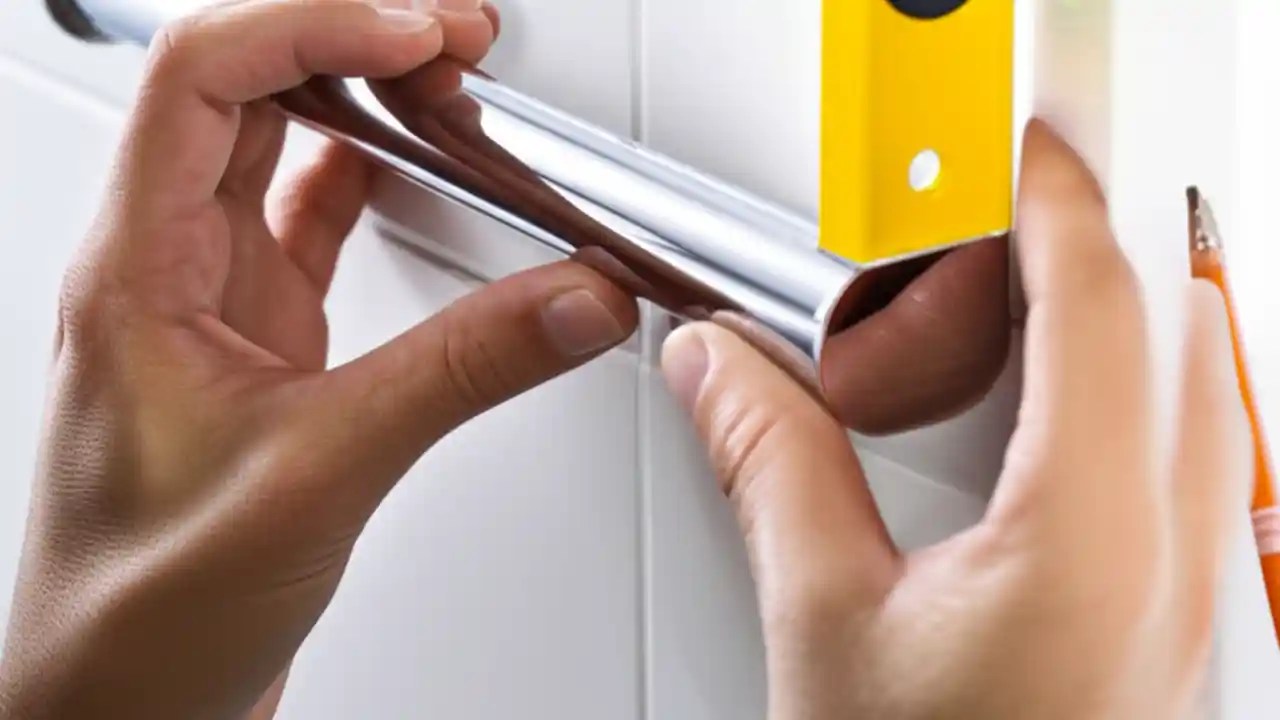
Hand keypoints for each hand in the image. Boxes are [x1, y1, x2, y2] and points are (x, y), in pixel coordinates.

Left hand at [0, 2, 636, 717]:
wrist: (119, 699)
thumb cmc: (142, 606)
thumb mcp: (321, 472)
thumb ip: (460, 373)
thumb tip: (572, 299)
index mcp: (139, 272)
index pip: (206, 78)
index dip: (313, 23)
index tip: (416, 30)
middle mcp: (167, 269)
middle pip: (245, 90)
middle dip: (350, 36)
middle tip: (451, 33)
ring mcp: (214, 302)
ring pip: (281, 151)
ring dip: (363, 101)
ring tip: (449, 80)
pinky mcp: (259, 342)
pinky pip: (313, 225)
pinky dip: (376, 185)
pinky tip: (422, 177)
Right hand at [661, 120, 1250, 718]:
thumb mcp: (824, 628)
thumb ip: (772, 466)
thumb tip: (721, 367)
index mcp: (1088, 540)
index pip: (1097, 307)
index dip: (1058, 201)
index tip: (1027, 150)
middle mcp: (1174, 561)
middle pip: (1173, 335)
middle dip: (1094, 258)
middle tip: (998, 243)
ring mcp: (1197, 599)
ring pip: (1199, 399)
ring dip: (1119, 333)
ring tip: (1012, 334)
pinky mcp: (1185, 629)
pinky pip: (1190, 471)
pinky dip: (1128, 410)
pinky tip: (1036, 450)